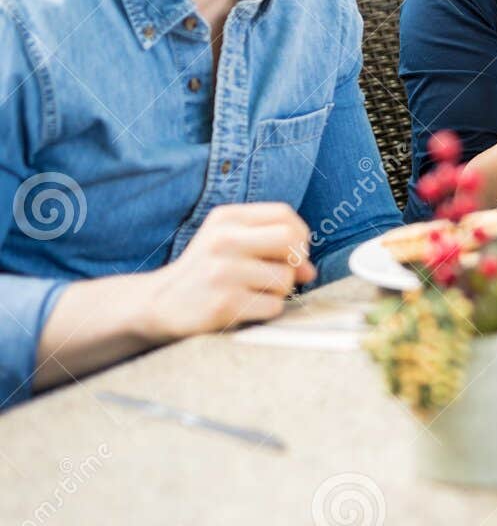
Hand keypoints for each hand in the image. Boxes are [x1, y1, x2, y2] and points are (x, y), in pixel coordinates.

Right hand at [140, 202, 315, 340]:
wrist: (159, 304)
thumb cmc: (206, 271)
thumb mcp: (232, 244)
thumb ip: (274, 247)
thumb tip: (309, 271)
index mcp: (226, 218)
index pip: (284, 215)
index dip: (298, 236)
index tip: (289, 253)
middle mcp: (223, 240)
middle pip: (290, 241)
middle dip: (295, 261)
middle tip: (279, 274)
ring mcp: (222, 272)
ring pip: (285, 278)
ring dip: (278, 291)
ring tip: (251, 292)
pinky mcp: (225, 304)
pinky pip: (274, 306)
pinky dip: (266, 310)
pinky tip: (243, 308)